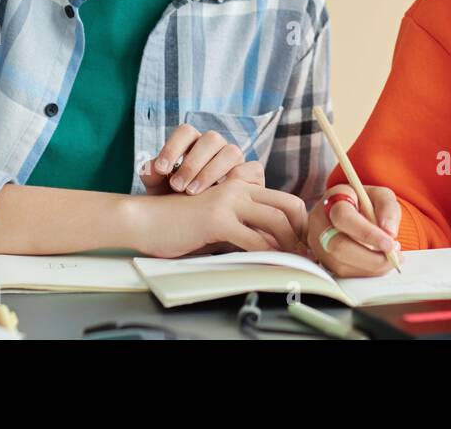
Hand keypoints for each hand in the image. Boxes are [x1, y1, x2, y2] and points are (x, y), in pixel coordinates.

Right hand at [135, 179, 309, 258]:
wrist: (145, 220)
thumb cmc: (179, 224)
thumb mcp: (218, 222)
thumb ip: (243, 228)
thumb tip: (272, 246)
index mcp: (241, 187)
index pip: (284, 200)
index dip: (299, 222)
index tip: (302, 244)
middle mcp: (238, 189)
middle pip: (288, 205)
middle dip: (302, 232)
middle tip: (306, 254)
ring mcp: (228, 201)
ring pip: (275, 221)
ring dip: (290, 244)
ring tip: (294, 262)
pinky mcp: (217, 219)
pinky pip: (253, 238)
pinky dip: (268, 254)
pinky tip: (272, 263)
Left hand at [139, 123, 263, 195]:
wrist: (200, 227)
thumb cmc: (178, 204)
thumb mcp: (160, 192)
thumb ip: (152, 177)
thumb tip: (149, 168)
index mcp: (194, 144)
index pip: (187, 131)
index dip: (173, 147)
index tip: (160, 169)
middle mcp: (217, 148)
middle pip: (211, 138)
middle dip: (193, 162)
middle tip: (177, 186)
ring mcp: (237, 160)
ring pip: (231, 152)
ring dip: (212, 171)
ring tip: (193, 193)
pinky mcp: (253, 175)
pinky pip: (252, 168)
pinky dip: (238, 179)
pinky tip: (221, 195)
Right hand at [306, 184, 401, 277]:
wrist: (350, 209)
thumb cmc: (365, 201)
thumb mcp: (381, 195)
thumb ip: (388, 208)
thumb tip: (389, 233)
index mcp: (333, 199)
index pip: (344, 217)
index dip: (367, 233)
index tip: (389, 243)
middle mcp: (319, 222)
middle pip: (339, 246)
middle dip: (371, 257)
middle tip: (393, 256)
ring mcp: (318, 244)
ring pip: (341, 265)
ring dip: (371, 267)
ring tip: (390, 257)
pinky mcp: (324, 260)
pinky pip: (344, 273)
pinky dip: (366, 271)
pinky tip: (379, 262)